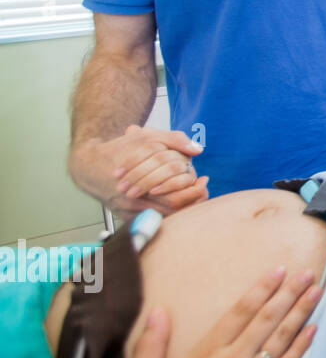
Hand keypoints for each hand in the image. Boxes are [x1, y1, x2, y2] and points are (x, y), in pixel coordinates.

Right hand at [70, 125, 207, 214]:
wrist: (88, 165)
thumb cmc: (120, 149)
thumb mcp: (146, 138)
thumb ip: (174, 140)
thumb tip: (197, 150)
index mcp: (140, 181)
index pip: (174, 196)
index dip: (193, 191)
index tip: (204, 181)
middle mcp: (133, 200)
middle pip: (171, 208)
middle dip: (191, 201)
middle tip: (204, 191)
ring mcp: (128, 210)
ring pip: (163, 216)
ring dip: (182, 208)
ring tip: (196, 197)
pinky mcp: (125, 216)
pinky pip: (152, 220)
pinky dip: (168, 213)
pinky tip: (180, 204)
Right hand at [117, 266, 320, 357]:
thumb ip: (150, 343)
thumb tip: (157, 311)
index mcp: (204, 353)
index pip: (240, 311)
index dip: (261, 288)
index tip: (278, 270)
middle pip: (267, 319)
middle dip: (289, 293)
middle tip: (308, 273)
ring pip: (282, 339)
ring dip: (301, 313)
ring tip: (317, 291)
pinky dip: (302, 347)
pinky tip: (314, 330)